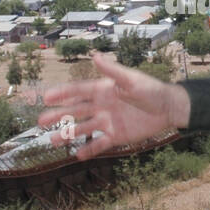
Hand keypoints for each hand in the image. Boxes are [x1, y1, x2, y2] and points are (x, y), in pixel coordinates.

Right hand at [38, 51, 190, 159]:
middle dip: (58, 115)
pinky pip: (100, 143)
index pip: (78, 92)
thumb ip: (112, 70)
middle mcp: (101, 106)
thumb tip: (95, 55)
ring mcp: (108, 122)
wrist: (168, 109)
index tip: (46, 97)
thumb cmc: (151, 90)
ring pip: (83, 129)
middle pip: (75, 111)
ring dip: (68, 134)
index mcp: (103, 90)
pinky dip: (89, 149)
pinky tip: (77, 155)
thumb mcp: (131, 79)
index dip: (62, 94)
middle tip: (40, 122)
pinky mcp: (117, 135)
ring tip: (53, 141)